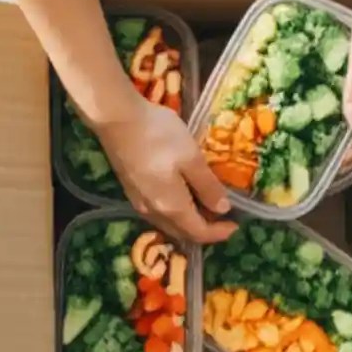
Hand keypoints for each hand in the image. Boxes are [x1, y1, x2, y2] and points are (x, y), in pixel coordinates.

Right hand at [92, 96, 237, 243]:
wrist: (115, 118)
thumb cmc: (159, 136)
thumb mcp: (191, 158)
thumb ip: (207, 186)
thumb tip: (222, 209)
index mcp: (172, 207)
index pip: (198, 232)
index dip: (219, 233)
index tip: (236, 224)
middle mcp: (153, 212)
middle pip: (181, 232)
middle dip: (203, 230)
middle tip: (222, 217)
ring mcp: (138, 202)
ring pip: (167, 223)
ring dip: (187, 221)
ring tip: (203, 205)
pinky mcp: (130, 190)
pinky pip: (156, 212)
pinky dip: (173, 212)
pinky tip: (179, 195)